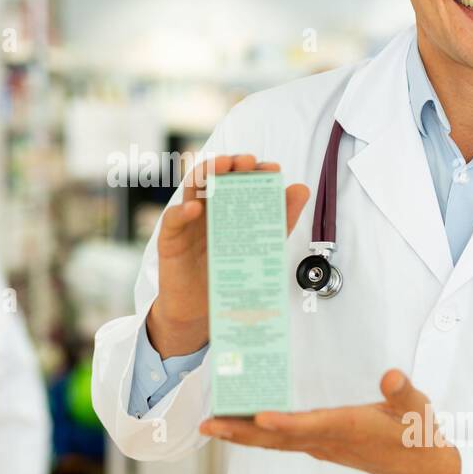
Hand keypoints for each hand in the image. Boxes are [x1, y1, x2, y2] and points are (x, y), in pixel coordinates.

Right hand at [147, 154, 310, 357]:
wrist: (201, 312)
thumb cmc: (228, 276)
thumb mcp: (261, 247)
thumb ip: (280, 219)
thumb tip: (301, 188)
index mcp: (230, 208)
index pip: (240, 179)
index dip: (254, 170)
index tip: (271, 168)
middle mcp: (208, 208)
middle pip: (216, 177)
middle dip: (231, 164)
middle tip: (247, 161)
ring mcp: (188, 221)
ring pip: (192, 188)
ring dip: (205, 173)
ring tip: (221, 166)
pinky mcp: (170, 238)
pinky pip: (173, 219)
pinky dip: (182, 211)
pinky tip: (195, 209)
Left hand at [198, 369, 461, 473]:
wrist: (425, 471)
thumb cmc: (418, 437)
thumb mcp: (417, 410)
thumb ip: (403, 393)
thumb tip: (392, 377)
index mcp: (348, 428)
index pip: (311, 425)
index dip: (285, 423)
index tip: (259, 418)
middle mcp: (328, 441)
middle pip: (277, 438)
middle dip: (241, 431)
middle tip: (208, 424)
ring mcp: (323, 446)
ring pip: (275, 442)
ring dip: (242, 435)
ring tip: (212, 425)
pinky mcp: (323, 447)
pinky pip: (283, 442)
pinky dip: (259, 436)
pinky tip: (244, 427)